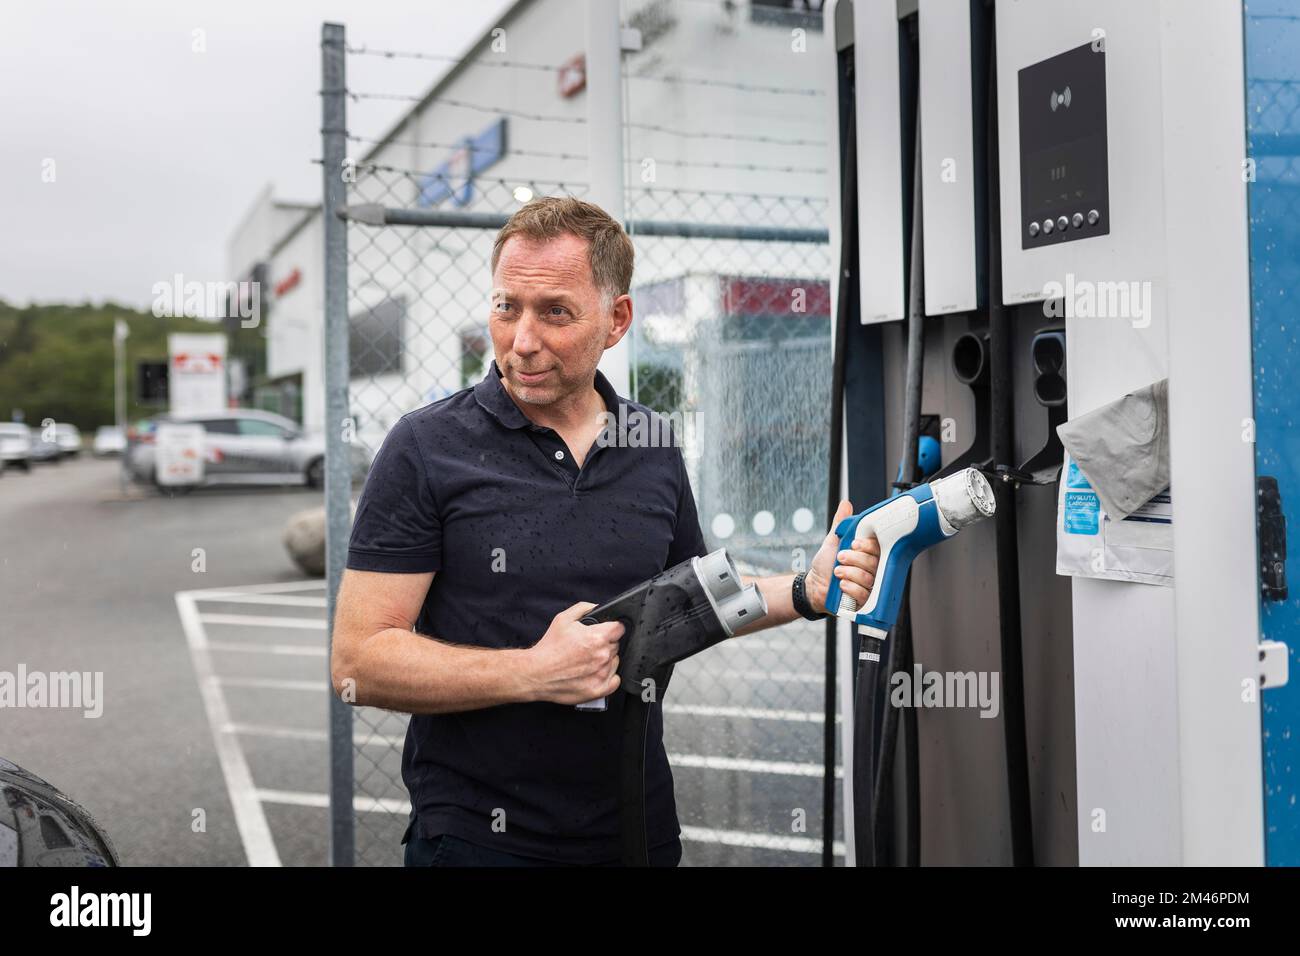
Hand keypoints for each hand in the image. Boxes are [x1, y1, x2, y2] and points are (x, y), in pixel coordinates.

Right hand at [524, 601, 623, 704]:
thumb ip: (584, 608)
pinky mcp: (598, 690)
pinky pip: (615, 681)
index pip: (619, 628)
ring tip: (587, 661)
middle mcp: (602, 655)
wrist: (536, 673)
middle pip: (616, 645)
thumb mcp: (563, 619)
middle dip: (605, 644)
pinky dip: (608, 677)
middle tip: (588, 647)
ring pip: (614, 662)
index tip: (605, 631)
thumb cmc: (549, 648)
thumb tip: (597, 607)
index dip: (611, 628)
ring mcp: (601, 674)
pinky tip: (595, 673)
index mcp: (597, 637)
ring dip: (605, 660)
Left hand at [804, 500, 879, 614]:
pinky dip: (850, 588)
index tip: (853, 544)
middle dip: (853, 559)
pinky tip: (841, 585)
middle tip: (840, 558)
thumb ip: (841, 523)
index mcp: (868, 554)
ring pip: (868, 578)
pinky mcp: (865, 601)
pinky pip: (864, 594)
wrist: (814, 586)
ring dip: (849, 573)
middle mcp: (872, 570)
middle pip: (874, 563)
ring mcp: (870, 586)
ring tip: (837, 572)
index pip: (878, 547)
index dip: (866, 546)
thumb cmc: (826, 565)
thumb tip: (845, 504)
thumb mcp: (833, 541)